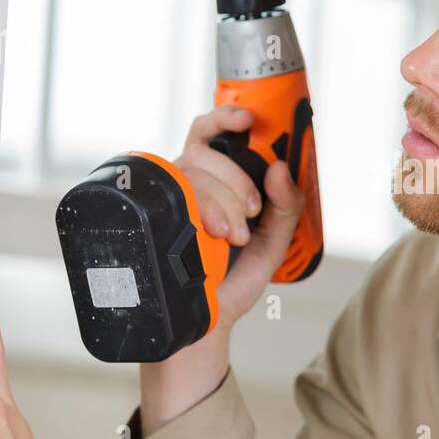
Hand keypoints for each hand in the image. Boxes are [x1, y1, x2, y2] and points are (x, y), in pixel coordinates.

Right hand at [173, 105, 305, 334]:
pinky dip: (202, 209)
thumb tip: (280, 169)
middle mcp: (186, 185)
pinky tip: (212, 234)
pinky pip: (172, 193)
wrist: (208, 321)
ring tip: (233, 236)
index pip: (209, 134)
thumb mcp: (273, 241)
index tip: (247, 119)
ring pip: (188, 171)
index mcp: (213, 182)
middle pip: (203, 152)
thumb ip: (286, 206)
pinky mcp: (152, 218)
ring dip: (221, 200)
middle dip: (234, 178)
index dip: (224, 117)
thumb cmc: (235, 279)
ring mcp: (166, 201)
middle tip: (251, 213)